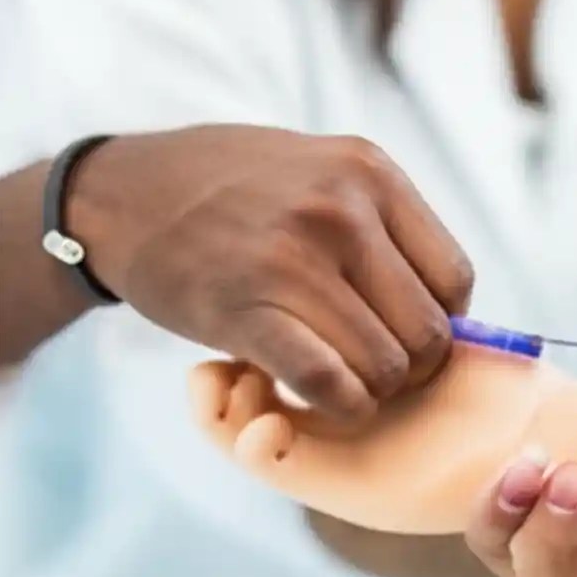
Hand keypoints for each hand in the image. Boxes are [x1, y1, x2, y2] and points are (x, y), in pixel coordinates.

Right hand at [69, 125, 472, 420]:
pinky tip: (322, 399)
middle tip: (379, 370)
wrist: (122, 193)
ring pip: (386, 365)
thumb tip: (453, 304)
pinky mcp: (245, 309)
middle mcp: (341, 210)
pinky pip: (328, 382)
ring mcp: (293, 258)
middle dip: (414, 368)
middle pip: (428, 331)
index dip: (444, 323)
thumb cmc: (237, 190)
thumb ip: (386, 223)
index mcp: (372, 173)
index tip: (409, 334)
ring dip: (372, 392)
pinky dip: (337, 406)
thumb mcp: (324, 170)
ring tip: (344, 380)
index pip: (454, 279)